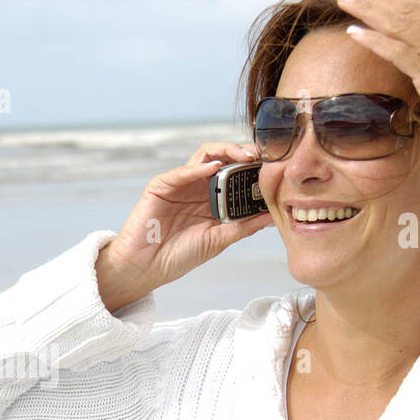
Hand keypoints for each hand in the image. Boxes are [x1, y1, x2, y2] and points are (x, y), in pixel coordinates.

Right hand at [99, 142, 273, 309]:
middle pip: (223, 158)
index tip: (273, 168)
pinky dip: (198, 168)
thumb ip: (244, 226)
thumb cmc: (178, 256)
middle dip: (244, 153)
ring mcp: (180, 184)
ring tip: (244, 156)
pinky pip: (181, 172)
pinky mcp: (161, 186)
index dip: (253, 168)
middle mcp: (197, 186)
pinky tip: (215, 167)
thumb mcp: (219, 240)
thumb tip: (273, 215)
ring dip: (226, 151)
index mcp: (212, 198)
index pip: (236, 173)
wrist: (147, 268)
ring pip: (204, 155)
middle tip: (262, 156)